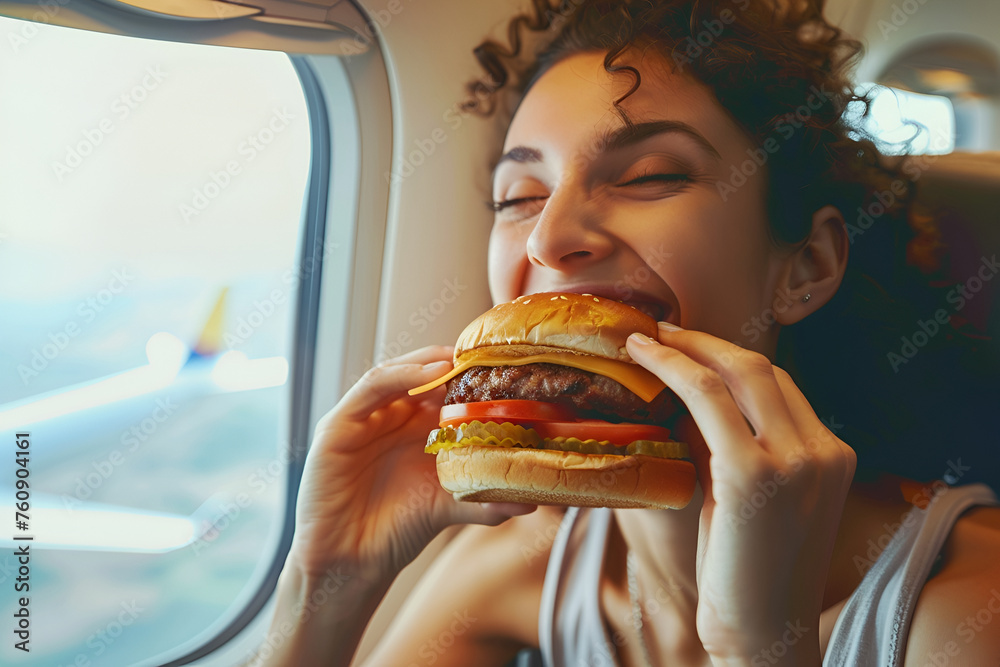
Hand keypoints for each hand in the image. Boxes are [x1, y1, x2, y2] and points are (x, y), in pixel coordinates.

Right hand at [288, 345, 535, 585]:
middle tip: (483, 354)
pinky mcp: (338, 425)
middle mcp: (392, 416)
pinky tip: (427, 376)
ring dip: (428, 362)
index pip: (445, 386)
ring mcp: (365, 418)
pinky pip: (370, 388)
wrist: (352, 563)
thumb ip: (485, 501)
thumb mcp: (449, 508)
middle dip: (453, 360)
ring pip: (398, 371)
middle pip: (423, 371)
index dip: (472, 374)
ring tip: (456, 362)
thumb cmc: (397, 530)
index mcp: (418, 427)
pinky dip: (398, 375)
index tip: (504, 367)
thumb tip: (530, 500)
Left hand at [626, 326, 855, 663]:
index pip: (779, 384)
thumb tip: (685, 399)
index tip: (688, 345)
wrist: (762, 636)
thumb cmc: (746, 572)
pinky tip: (641, 358)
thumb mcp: (754, 499)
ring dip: (684, 346)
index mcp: (833, 453)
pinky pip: (707, 396)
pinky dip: (672, 367)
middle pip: (761, 367)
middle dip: (705, 340)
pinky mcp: (754, 473)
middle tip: (660, 329)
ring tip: (643, 337)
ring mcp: (796, 459)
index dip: (728, 356)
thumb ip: (737, 449)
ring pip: (737, 371)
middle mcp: (823, 449)